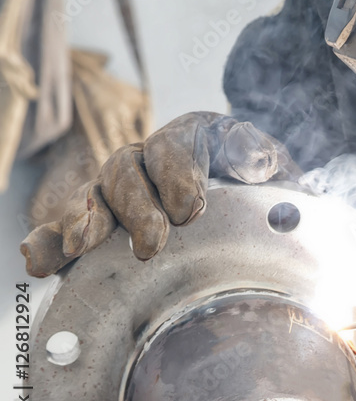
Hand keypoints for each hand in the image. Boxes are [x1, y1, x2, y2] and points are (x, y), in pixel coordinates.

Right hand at [20, 112, 298, 276]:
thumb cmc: (261, 181)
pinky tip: (40, 263)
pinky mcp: (100, 226)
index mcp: (187, 137)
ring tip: (80, 248)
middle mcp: (143, 160)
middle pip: (126, 174)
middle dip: (136, 209)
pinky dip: (51, 244)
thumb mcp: (270, 163)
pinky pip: (67, 229)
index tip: (191, 212)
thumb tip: (256, 160)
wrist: (253, 200)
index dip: (177, 176)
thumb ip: (261, 155)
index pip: (173, 147)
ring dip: (83, 224)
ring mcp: (117, 192)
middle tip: (152, 246)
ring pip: (91, 199)